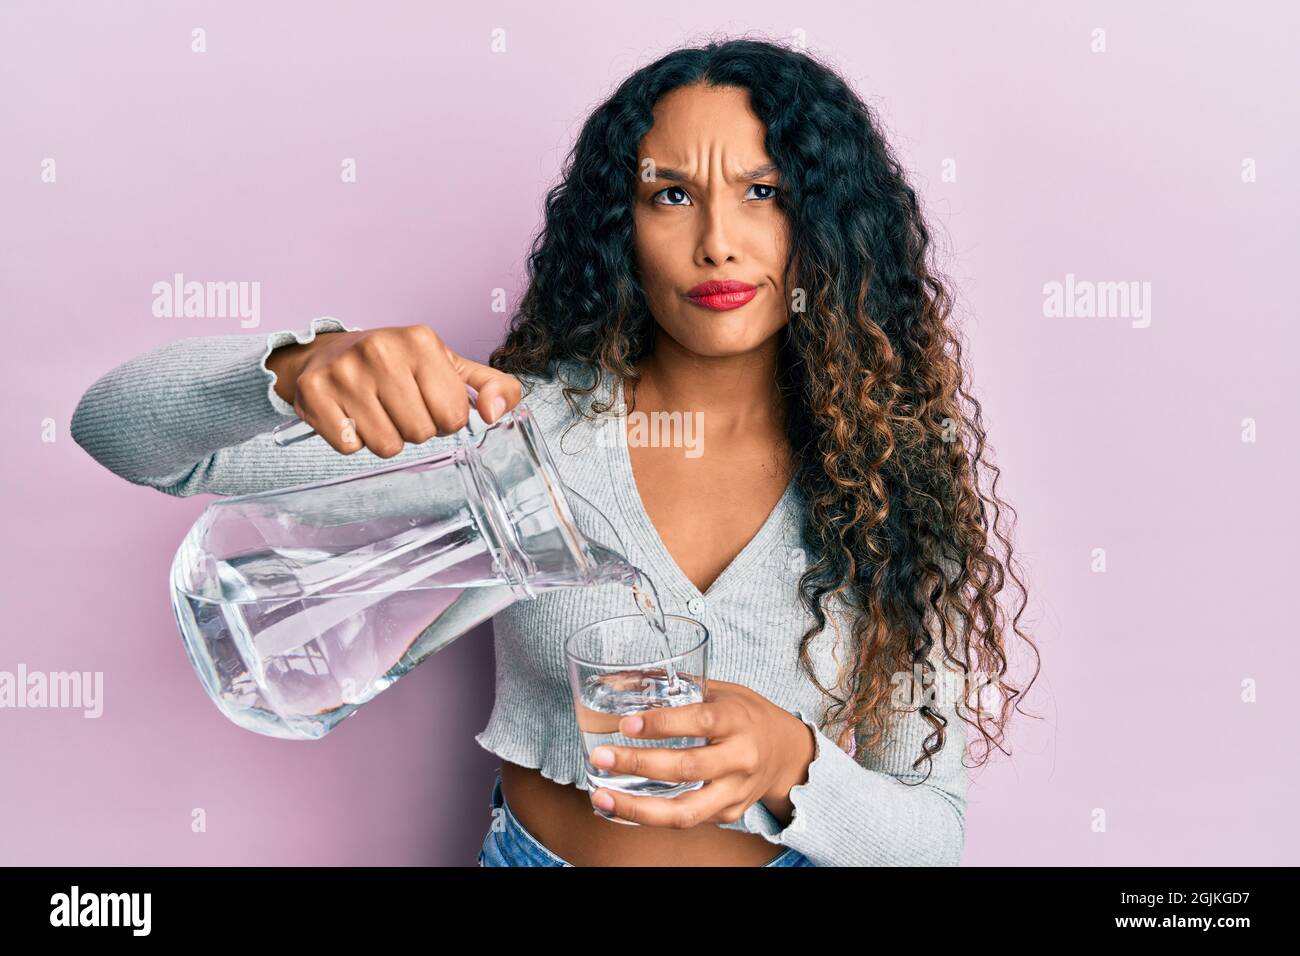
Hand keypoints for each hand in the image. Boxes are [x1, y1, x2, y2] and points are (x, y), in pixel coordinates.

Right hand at [266, 325, 522, 456]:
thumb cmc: (396, 365)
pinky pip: (350, 447)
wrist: (328, 353)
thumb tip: (495, 412)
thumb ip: (492, 387)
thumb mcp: (450, 367)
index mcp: (422, 341)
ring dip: (385, 438)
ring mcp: (344, 371)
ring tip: (376, 410)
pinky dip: (353, 440)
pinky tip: (350, 415)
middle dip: (415, 429)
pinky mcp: (314, 393)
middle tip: (399, 406)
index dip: (445, 419)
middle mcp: (381, 350)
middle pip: (421, 433)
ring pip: (386, 446)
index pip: (454, 415)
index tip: (429, 402)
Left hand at [586, 678, 815, 827]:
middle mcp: (740, 759)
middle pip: (687, 767)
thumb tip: (623, 679)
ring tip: (602, 797)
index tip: (627, 724)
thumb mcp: (724, 692)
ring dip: (638, 808)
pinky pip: (686, 820)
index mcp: (738, 720)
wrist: (788, 753)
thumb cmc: (748, 716)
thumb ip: (681, 689)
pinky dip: (650, 816)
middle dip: (639, 763)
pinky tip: (621, 806)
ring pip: (685, 811)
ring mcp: (735, 792)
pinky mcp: (729, 814)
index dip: (662, 724)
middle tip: (602, 757)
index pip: (700, 722)